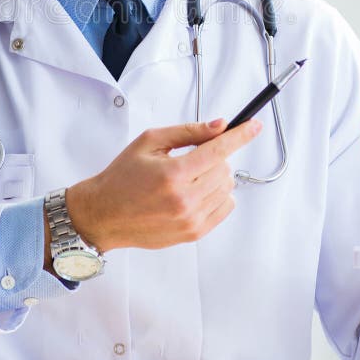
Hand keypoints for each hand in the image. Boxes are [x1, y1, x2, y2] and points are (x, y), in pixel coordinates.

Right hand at [65, 117, 261, 252]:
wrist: (105, 213)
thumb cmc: (123, 176)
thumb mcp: (150, 142)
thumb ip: (188, 132)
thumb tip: (219, 126)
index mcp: (173, 173)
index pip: (218, 150)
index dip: (240, 135)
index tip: (254, 126)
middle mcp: (184, 199)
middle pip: (225, 168)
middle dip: (215, 156)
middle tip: (193, 155)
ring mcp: (191, 219)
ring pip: (227, 187)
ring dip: (215, 175)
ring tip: (190, 175)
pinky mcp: (193, 233)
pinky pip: (225, 207)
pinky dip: (217, 194)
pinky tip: (196, 190)